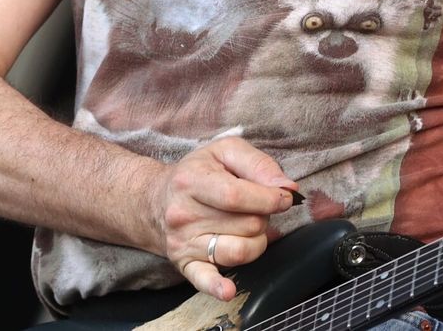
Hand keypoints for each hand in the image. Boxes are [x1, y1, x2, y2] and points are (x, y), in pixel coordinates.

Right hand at [148, 136, 299, 300]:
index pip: (237, 196)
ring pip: (239, 251)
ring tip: (248, 228)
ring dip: (257, 241)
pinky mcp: (185, 263)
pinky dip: (218, 287)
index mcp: (192, 181)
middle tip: (255, 207)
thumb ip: (258, 164)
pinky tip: (228, 290)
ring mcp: (183, 241)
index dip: (270, 199)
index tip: (284, 198)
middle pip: (246, 224)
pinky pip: (204, 280)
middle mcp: (183, 214)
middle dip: (263, 215)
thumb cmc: (197, 173)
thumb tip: (287, 188)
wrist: (156, 200)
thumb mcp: (225, 152)